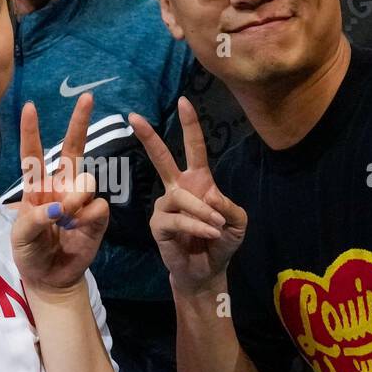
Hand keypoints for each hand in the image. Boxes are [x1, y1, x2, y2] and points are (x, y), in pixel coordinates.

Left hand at [10, 93, 109, 297]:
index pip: (33, 154)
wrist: (51, 278)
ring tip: (66, 220)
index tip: (30, 107)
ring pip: (87, 180)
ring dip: (77, 197)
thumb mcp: (21, 239)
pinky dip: (88, 218)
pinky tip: (79, 230)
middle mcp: (60, 186)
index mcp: (36, 187)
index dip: (31, 131)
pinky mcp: (97, 216)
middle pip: (73, 148)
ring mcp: (80, 200)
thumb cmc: (30, 253)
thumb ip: (35, 220)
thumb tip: (59, 207)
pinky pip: (99, 206)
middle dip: (80, 122)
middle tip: (87, 96)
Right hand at [128, 97, 246, 294]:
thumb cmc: (221, 241)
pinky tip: (208, 233)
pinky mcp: (158, 224)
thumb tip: (210, 197)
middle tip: (134, 117)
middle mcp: (178, 189)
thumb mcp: (237, 222)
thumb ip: (230, 206)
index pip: (193, 148)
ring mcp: (165, 206)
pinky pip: (177, 219)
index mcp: (198, 181)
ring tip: (216, 227)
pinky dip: (196, 225)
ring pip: (181, 198)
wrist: (207, 270)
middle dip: (149, 137)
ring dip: (203, 212)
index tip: (184, 101)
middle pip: (162, 158)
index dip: (190, 125)